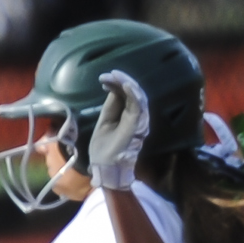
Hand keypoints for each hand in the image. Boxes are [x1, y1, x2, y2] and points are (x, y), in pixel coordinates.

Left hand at [90, 69, 149, 191]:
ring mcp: (139, 122)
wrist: (105, 168)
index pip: (127, 95)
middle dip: (121, 81)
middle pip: (134, 93)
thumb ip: (111, 107)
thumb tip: (113, 89)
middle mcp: (138, 117)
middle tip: (108, 74)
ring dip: (126, 84)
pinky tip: (125, 86)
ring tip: (115, 76)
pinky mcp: (137, 127)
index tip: (104, 79)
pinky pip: (139, 107)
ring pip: (138, 97)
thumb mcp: (105, 122)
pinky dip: (133, 95)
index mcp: (129, 116)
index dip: (117, 84)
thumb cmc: (105, 148)